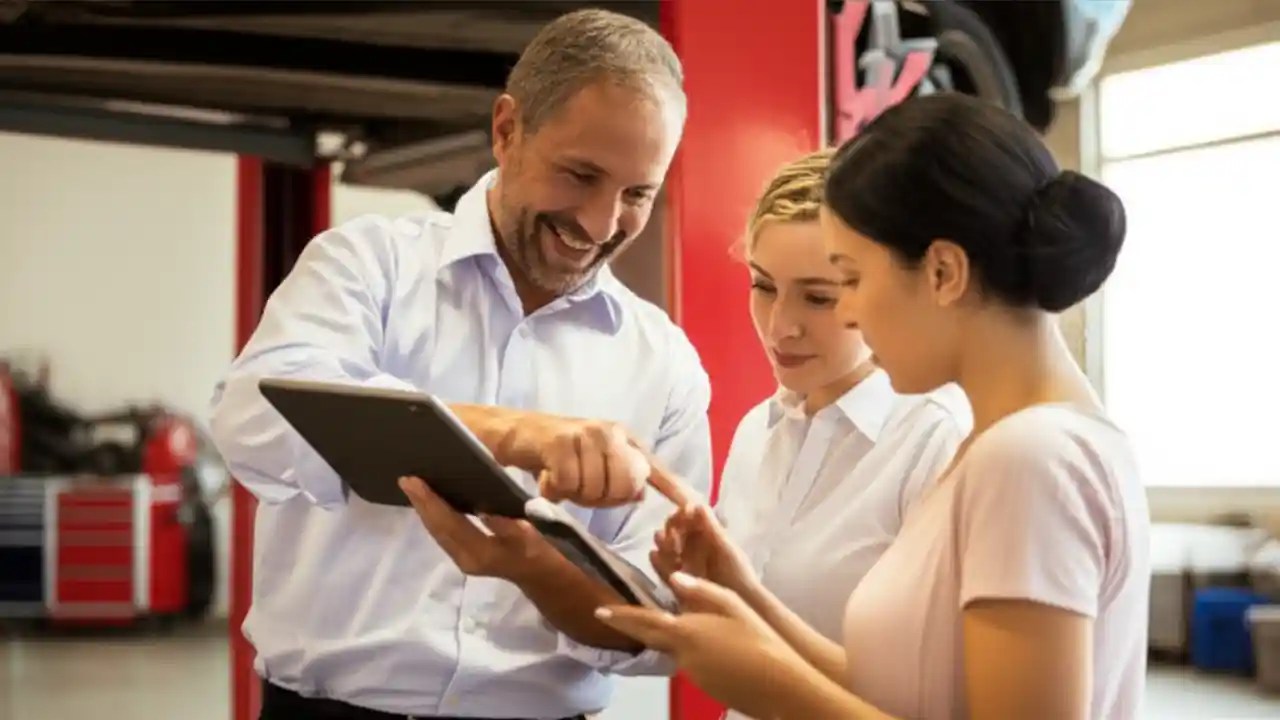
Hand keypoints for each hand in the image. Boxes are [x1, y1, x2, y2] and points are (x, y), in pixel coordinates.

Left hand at [399, 476, 554, 581]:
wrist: (538, 575)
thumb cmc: (536, 552)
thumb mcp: (528, 537)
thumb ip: (506, 526)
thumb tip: (483, 510)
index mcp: (479, 553)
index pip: (449, 524)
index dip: (431, 502)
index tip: (415, 482)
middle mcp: (464, 558)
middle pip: (437, 528)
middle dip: (420, 503)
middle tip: (406, 479)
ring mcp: (461, 558)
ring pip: (437, 532)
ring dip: (423, 509)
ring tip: (412, 487)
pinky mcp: (462, 554)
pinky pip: (442, 533)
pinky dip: (432, 516)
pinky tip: (427, 503)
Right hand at [508, 413, 695, 508]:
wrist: (514, 431)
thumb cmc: (556, 452)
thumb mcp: (592, 463)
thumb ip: (618, 478)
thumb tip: (639, 495)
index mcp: (623, 438)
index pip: (654, 468)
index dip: (676, 489)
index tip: (696, 506)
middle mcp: (609, 433)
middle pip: (624, 487)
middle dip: (602, 500)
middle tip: (579, 489)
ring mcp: (585, 435)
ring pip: (595, 490)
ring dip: (575, 495)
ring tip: (561, 481)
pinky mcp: (561, 443)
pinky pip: (570, 485)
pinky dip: (555, 490)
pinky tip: (547, 478)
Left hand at [595, 573, 809, 719]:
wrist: (778, 684)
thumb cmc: (757, 637)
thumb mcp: (731, 604)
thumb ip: (700, 590)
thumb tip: (675, 578)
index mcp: (686, 630)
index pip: (643, 621)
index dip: (619, 616)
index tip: (598, 611)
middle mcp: (681, 654)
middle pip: (650, 637)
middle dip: (632, 626)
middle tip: (614, 617)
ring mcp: (691, 673)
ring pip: (674, 649)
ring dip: (673, 637)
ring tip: (691, 626)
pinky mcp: (703, 686)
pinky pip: (690, 662)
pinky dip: (693, 651)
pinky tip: (714, 646)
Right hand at [652, 503, 757, 596]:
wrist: (741, 604)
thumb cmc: (738, 573)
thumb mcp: (726, 549)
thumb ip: (712, 529)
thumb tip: (698, 504)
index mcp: (705, 535)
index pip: (689, 518)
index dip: (684, 514)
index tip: (683, 512)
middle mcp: (692, 547)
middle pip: (675, 532)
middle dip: (671, 529)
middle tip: (672, 532)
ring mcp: (682, 563)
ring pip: (667, 550)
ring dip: (663, 544)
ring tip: (660, 540)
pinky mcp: (676, 581)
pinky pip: (663, 569)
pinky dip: (658, 562)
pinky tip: (653, 555)